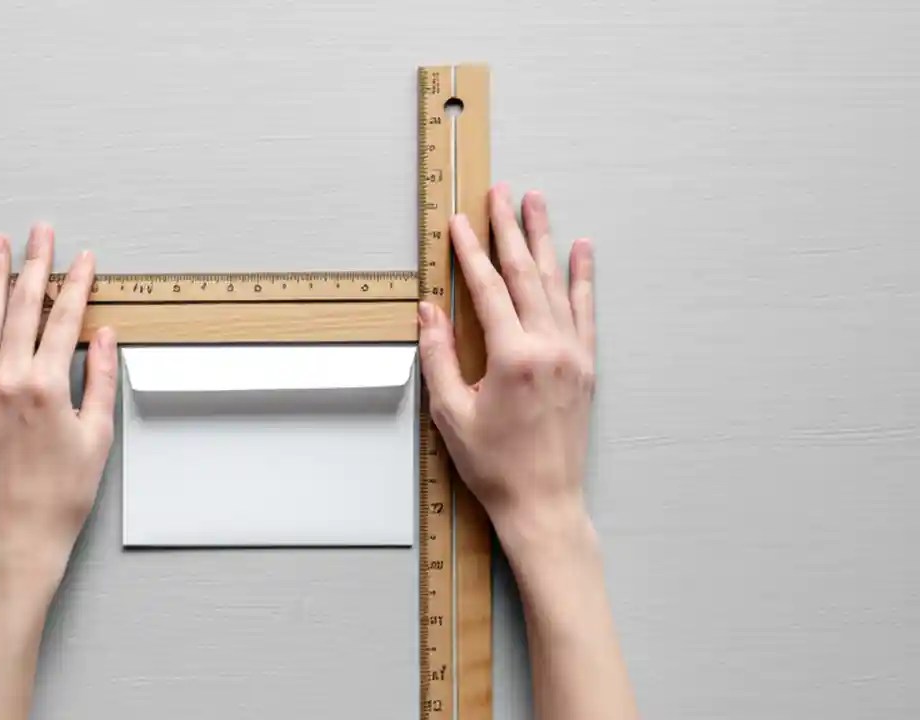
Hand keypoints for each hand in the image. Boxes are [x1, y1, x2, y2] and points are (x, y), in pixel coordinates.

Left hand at [0, 224, 117, 598]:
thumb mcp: (96, 436)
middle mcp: (8, 381)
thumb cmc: (63, 494)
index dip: (76, 285)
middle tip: (38, 232)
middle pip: (22, 309)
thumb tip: (103, 337)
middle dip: (33, 266)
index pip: (64, 320)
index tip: (84, 259)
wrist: (17, 536)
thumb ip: (99, 380)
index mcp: (47, 386)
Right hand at [418, 184, 595, 558]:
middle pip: (526, 274)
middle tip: (501, 193)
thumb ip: (438, 356)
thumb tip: (428, 310)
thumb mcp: (451, 413)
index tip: (459, 223)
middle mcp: (549, 348)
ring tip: (537, 203)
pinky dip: (583, 278)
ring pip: (556, 283)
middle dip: (510, 229)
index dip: (471, 252)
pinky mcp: (586, 366)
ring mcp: (573, 355)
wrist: (544, 502)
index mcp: (512, 358)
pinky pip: (585, 311)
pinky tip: (581, 249)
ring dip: (545, 239)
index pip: (488, 289)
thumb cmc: (494, 465)